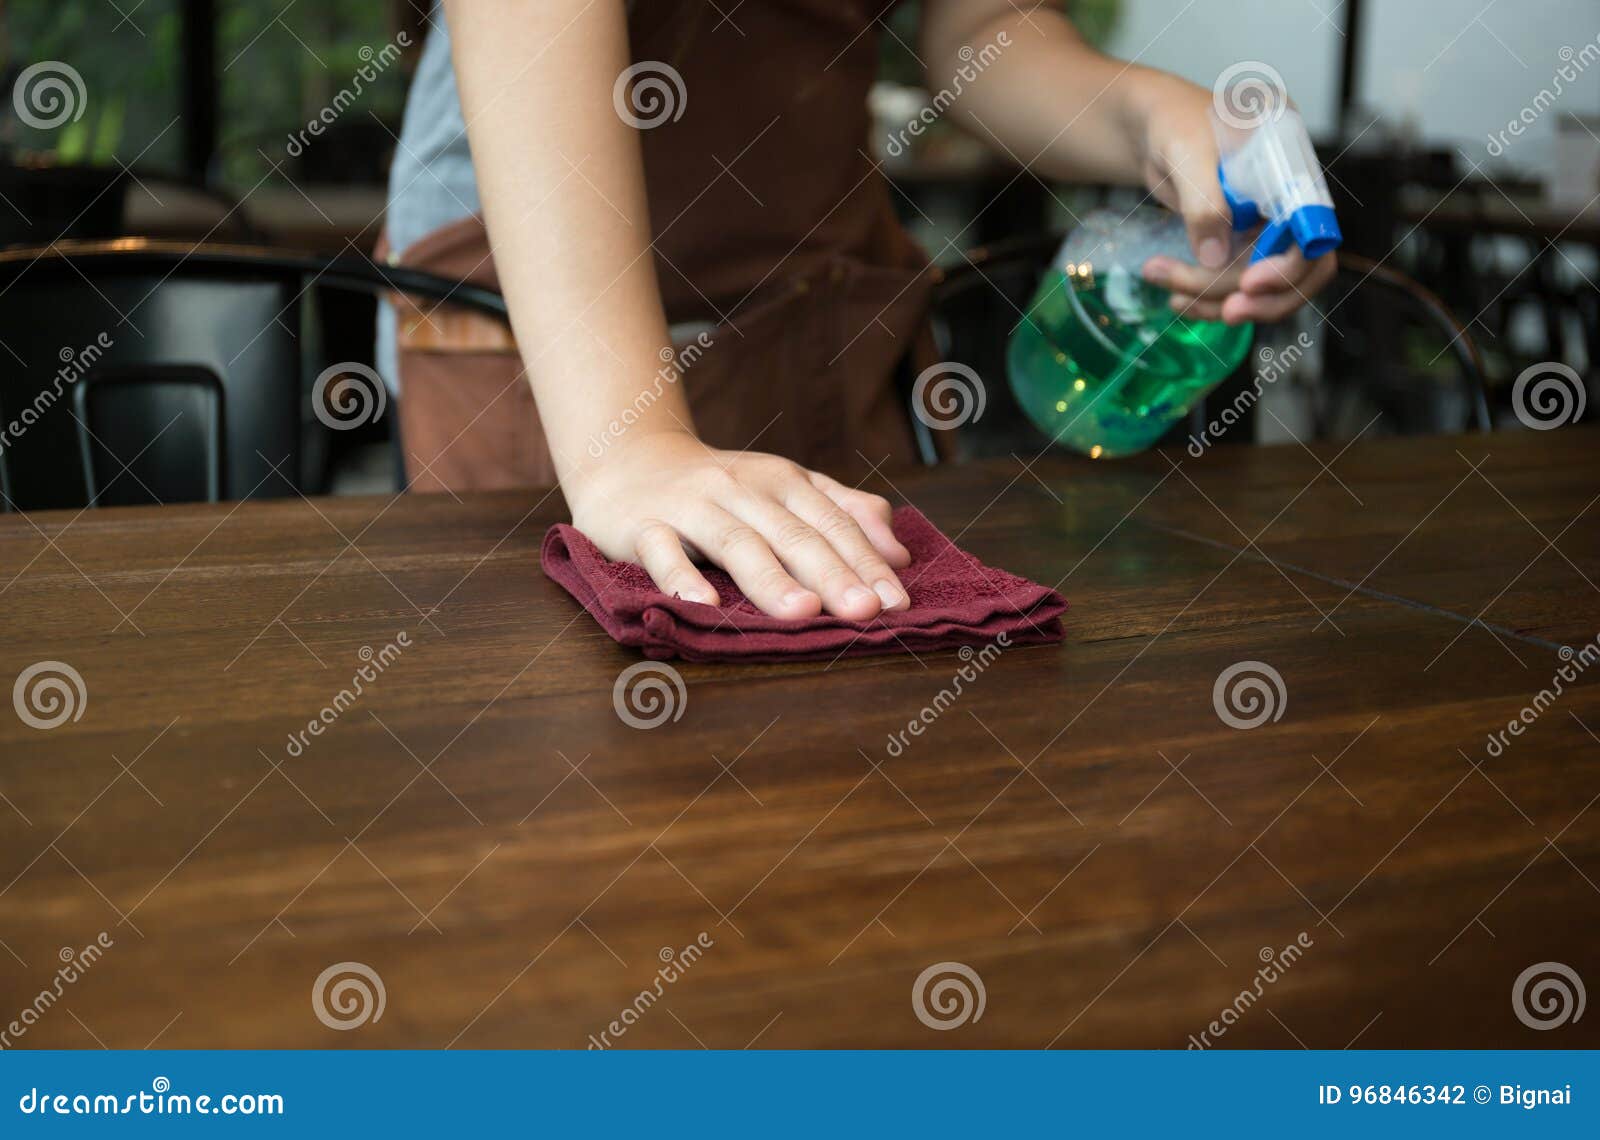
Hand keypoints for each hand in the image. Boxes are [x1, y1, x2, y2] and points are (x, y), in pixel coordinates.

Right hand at [567, 431, 911, 619]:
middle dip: (832, 574)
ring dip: (770, 580)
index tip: (897, 602)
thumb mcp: (787, 490)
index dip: (867, 561)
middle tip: (865, 611)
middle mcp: (742, 490)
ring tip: (803, 614)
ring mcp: (692, 507)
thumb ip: (844, 514)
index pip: (833, 523)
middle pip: (793, 535)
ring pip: (736, 543)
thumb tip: (900, 554)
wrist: (628, 460)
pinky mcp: (643, 526)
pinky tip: (704, 606)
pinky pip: (663, 552)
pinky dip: (682, 577)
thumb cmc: (721, 489)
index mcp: (783, 482)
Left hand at [1131, 73, 1335, 325]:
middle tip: (1216, 309)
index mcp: (1291, 161)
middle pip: (1297, 269)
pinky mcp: (1242, 244)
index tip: (1248, 284)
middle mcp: (1289, 197)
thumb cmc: (1172, 121)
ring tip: (1165, 284)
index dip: (1291, 264)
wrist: (1151, 129)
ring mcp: (1267, 224)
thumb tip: (1214, 257)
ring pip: (1261, 285)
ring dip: (1215, 298)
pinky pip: (1236, 285)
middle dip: (1253, 296)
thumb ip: (1203, 201)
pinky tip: (1175, 295)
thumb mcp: (1185, 151)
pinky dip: (1206, 298)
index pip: (1314, 227)